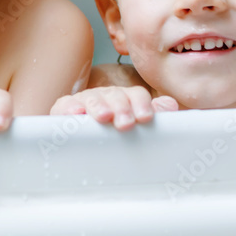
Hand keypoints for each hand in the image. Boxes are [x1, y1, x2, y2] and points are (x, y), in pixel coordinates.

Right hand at [50, 87, 177, 129]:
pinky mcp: (65, 108)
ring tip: (104, 116)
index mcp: (127, 98)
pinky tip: (75, 113)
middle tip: (125, 122)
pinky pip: (65, 104)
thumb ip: (155, 115)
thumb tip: (170, 106)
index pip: (137, 95)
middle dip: (121, 107)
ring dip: (99, 105)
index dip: (142, 104)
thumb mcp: (137, 124)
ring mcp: (86, 101)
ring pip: (93, 97)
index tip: (145, 117)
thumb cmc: (117, 131)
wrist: (87, 140)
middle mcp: (107, 96)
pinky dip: (69, 107)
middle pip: (116, 95)